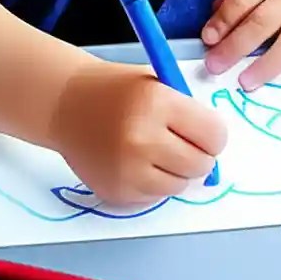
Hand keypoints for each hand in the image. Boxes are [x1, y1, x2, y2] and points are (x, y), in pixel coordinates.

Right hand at [50, 62, 227, 204]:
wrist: (64, 104)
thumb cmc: (116, 90)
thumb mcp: (156, 83)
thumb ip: (187, 112)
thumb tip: (216, 147)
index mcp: (157, 103)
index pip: (214, 135)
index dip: (213, 136)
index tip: (205, 134)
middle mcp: (142, 138)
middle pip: (201, 165)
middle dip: (199, 156)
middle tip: (183, 144)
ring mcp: (127, 169)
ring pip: (180, 185)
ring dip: (177, 172)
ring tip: (158, 152)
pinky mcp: (116, 191)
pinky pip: (155, 196)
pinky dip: (153, 183)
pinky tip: (136, 162)